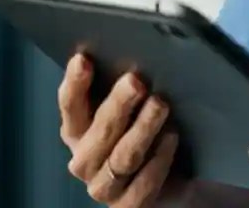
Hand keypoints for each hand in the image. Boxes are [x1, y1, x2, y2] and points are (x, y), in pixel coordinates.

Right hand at [57, 53, 181, 206]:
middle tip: (136, 81)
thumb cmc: (150, 131)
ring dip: (142, 129)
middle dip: (117, 105)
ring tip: (160, 105)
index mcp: (79, 131)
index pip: (70, 106)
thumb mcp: (136, 106)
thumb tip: (136, 55)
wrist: (177, 176)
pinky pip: (142, 186)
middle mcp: (86, 160)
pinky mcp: (128, 206)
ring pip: (121, 158)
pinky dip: (158, 160)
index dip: (75, 84)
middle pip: (98, 132)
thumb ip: (128, 88)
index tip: (83, 59)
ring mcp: (105, 186)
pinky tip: (171, 138)